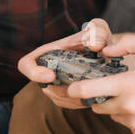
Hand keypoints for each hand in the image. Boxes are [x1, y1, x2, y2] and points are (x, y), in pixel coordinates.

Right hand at [17, 18, 134, 109]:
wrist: (108, 53)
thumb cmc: (98, 38)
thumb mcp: (98, 29)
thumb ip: (97, 31)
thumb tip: (94, 46)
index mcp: (48, 52)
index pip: (26, 64)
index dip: (33, 72)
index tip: (51, 76)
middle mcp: (48, 70)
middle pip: (46, 88)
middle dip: (64, 89)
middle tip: (86, 84)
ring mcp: (56, 85)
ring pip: (59, 98)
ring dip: (75, 96)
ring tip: (94, 86)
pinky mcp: (68, 97)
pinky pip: (70, 104)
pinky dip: (82, 101)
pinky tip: (95, 93)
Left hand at [65, 33, 134, 133]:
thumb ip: (128, 43)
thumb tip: (103, 51)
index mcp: (129, 85)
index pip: (86, 90)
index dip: (73, 89)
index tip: (70, 87)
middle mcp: (129, 107)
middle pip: (96, 105)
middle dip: (100, 95)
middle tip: (114, 86)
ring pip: (113, 115)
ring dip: (118, 106)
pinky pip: (128, 126)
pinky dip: (133, 117)